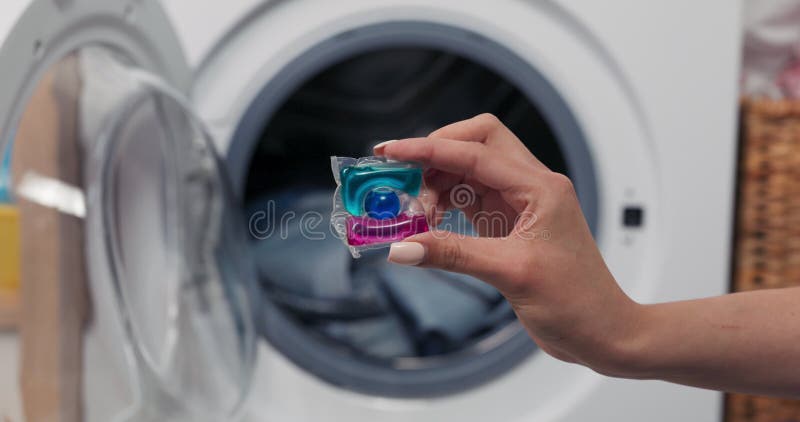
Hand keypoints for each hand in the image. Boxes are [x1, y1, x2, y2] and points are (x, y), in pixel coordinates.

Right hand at [374, 114, 641, 373]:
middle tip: (401, 178)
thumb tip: (403, 246)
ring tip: (415, 213)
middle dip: (435, 155)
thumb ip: (452, 254)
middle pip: (475, 144)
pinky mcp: (510, 224)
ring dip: (438, 184)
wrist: (603, 333)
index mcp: (541, 188)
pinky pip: (471, 200)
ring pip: (470, 172)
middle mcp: (532, 187)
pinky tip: (430, 223)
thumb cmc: (578, 302)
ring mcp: (521, 204)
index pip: (475, 153)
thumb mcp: (510, 273)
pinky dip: (446, 205)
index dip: (429, 149)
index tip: (392, 152)